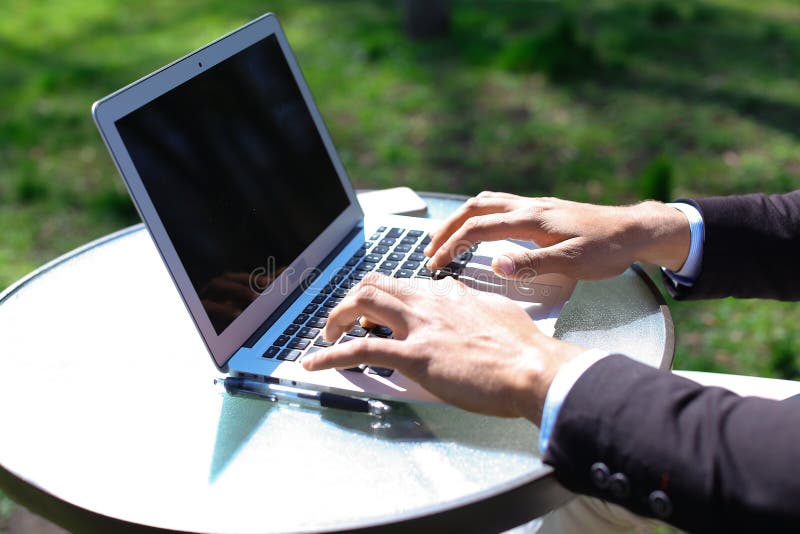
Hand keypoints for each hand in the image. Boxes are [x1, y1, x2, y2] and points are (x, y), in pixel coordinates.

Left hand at [301, 272, 583, 423]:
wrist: (533, 367)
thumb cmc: (524, 348)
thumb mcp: (499, 314)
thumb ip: (477, 306)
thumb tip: (470, 305)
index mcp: (449, 294)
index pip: (406, 285)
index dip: (386, 298)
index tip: (379, 312)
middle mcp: (429, 302)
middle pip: (376, 285)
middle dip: (352, 301)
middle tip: (344, 321)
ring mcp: (419, 327)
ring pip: (362, 303)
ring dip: (336, 318)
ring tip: (326, 336)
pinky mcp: (414, 355)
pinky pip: (359, 350)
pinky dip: (329, 356)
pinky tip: (312, 364)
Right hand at [424, 192, 690, 280]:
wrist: (635, 230)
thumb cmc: (607, 250)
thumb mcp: (572, 263)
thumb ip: (532, 264)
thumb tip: (496, 264)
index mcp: (531, 219)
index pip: (478, 228)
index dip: (452, 246)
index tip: (435, 265)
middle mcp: (529, 206)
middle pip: (475, 207)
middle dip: (447, 228)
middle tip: (429, 250)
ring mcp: (535, 204)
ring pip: (486, 200)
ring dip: (461, 218)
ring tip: (445, 238)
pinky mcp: (542, 208)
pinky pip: (499, 203)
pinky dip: (478, 214)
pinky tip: (479, 227)